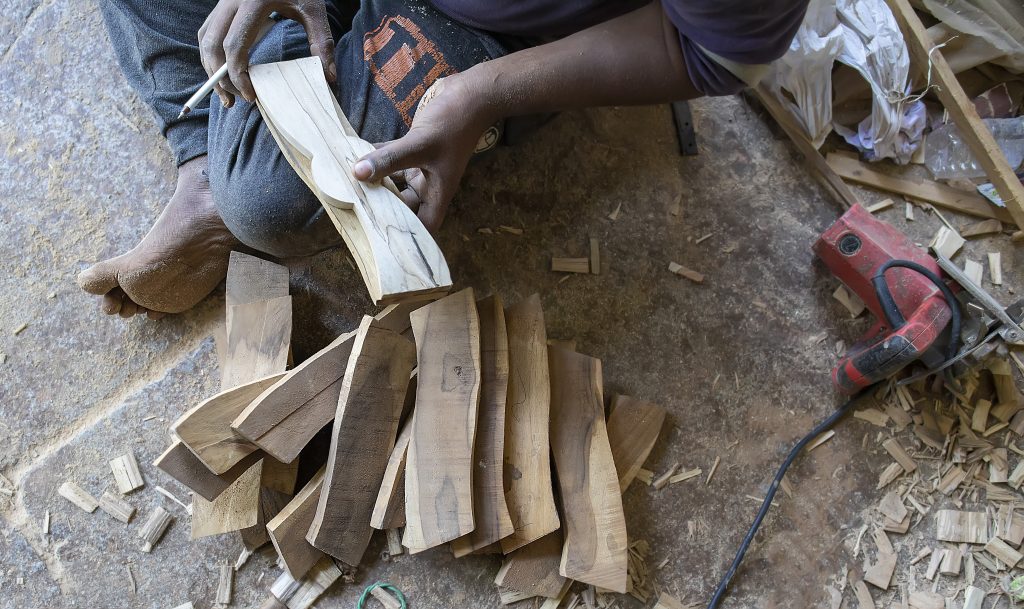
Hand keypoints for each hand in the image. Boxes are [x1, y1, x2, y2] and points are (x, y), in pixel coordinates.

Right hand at [198, 0, 335, 106]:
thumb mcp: (314, 11)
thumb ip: (321, 42)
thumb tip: (329, 77)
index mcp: (252, 2)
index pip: (234, 45)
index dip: (237, 75)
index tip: (251, 96)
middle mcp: (231, 1)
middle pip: (211, 45)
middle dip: (219, 77)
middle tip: (234, 101)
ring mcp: (223, 1)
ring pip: (204, 39)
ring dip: (210, 68)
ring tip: (226, 94)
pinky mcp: (222, 5)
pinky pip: (207, 32)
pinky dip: (211, 55)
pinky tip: (224, 72)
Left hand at [353, 76, 493, 231]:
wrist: (471, 94)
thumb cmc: (454, 124)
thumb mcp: (420, 145)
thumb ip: (389, 159)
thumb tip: (357, 173)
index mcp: (437, 192)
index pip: (423, 226)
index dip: (408, 237)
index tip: (381, 239)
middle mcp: (428, 184)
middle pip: (403, 206)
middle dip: (381, 207)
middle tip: (352, 210)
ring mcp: (420, 166)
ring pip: (392, 182)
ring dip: (373, 182)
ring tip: (345, 186)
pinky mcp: (413, 149)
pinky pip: (389, 158)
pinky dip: (374, 158)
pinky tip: (353, 156)